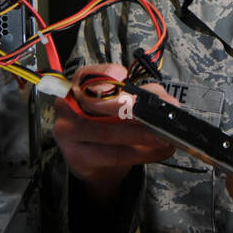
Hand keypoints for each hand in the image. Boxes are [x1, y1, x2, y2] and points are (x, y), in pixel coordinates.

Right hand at [51, 63, 176, 190]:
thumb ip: (143, 95)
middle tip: (160, 116)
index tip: (129, 81)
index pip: (91, 76)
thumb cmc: (107, 122)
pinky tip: (159, 151)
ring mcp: (68, 132)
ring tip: (164, 137)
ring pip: (107, 133)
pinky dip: (141, 153)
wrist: (92, 157)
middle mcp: (68, 106)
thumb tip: (164, 100)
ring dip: (141, 136)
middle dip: (133, 110)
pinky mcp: (76, 156)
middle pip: (98, 105)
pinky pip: (112, 155)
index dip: (110, 76)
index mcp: (79, 84)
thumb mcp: (122, 102)